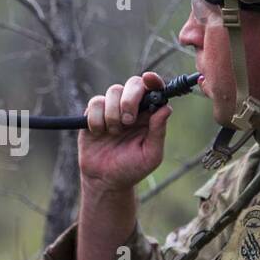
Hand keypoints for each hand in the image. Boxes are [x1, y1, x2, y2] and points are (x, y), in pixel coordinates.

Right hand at [78, 72, 172, 193]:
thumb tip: (166, 109)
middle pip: (133, 83)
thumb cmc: (131, 169)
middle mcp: (132, 107)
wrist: (105, 180)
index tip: (150, 79)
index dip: (153, 80)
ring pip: (113, 91)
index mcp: (149, 114)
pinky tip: (99, 133)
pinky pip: (95, 103)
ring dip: (113, 113)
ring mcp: (112, 109)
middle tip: (128, 121)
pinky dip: (97, 119)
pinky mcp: (93, 114)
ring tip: (114, 133)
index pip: (154, 89)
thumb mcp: (150, 155)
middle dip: (130, 99)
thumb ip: (158, 132)